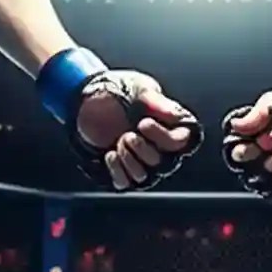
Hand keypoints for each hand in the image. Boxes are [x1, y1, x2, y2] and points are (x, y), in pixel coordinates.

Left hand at [74, 71, 200, 190]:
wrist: (89, 99)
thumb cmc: (121, 91)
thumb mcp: (139, 88)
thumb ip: (157, 102)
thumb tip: (177, 116)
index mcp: (172, 126)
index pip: (183, 143)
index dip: (165, 138)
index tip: (144, 123)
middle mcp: (161, 147)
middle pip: (165, 163)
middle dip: (144, 150)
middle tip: (128, 134)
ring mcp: (141, 162)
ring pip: (146, 176)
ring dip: (130, 160)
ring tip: (119, 141)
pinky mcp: (122, 171)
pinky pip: (125, 183)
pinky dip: (117, 171)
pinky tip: (110, 154)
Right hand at [222, 91, 271, 200]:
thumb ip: (255, 115)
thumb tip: (235, 125)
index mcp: (245, 138)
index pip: (234, 149)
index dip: (248, 143)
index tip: (269, 129)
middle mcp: (253, 156)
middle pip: (246, 163)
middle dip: (263, 149)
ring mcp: (268, 170)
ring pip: (262, 176)